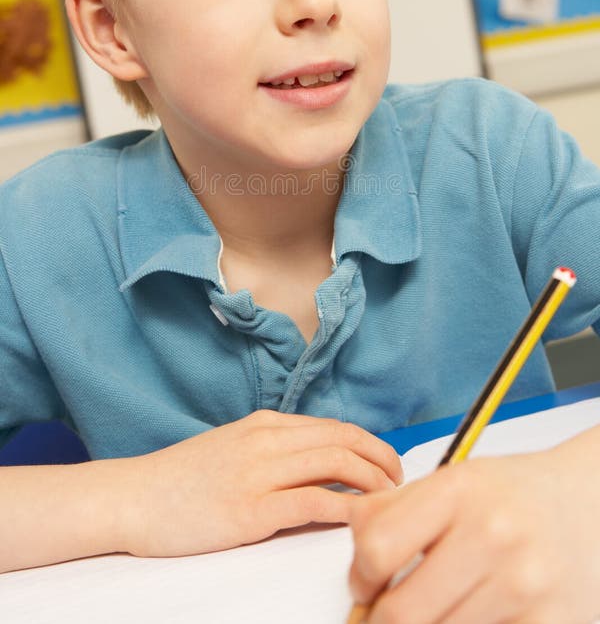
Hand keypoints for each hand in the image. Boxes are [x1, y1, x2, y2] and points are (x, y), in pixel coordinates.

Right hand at [118, 410, 401, 556]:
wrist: (134, 497)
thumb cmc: (182, 479)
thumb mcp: (233, 448)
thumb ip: (273, 450)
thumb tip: (318, 464)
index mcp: (264, 424)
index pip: (335, 427)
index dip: (371, 445)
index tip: (389, 466)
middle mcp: (266, 440)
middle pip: (343, 440)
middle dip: (382, 460)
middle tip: (401, 483)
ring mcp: (258, 472)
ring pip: (335, 464)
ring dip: (372, 483)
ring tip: (390, 502)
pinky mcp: (250, 510)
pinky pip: (312, 503)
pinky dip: (345, 510)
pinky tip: (361, 520)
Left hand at [349, 426, 599, 622]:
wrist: (590, 502)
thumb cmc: (514, 494)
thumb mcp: (455, 479)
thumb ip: (396, 507)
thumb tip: (353, 548)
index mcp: (459, 490)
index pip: (377, 546)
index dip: (359, 576)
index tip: (363, 584)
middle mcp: (492, 534)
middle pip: (401, 612)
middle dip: (380, 622)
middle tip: (384, 615)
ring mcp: (524, 583)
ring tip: (434, 608)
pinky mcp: (550, 623)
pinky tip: (470, 615)